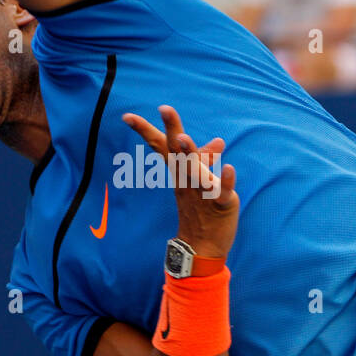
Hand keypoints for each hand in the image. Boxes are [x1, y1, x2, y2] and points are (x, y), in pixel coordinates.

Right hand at [122, 105, 238, 258]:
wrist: (203, 247)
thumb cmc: (201, 211)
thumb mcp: (202, 182)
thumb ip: (208, 160)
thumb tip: (219, 141)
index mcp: (180, 172)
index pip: (162, 147)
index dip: (145, 131)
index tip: (127, 117)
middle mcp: (188, 179)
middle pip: (177, 152)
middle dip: (171, 130)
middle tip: (165, 108)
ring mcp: (202, 191)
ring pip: (194, 170)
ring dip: (190, 153)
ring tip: (184, 138)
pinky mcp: (220, 203)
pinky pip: (221, 191)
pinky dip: (224, 180)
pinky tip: (229, 167)